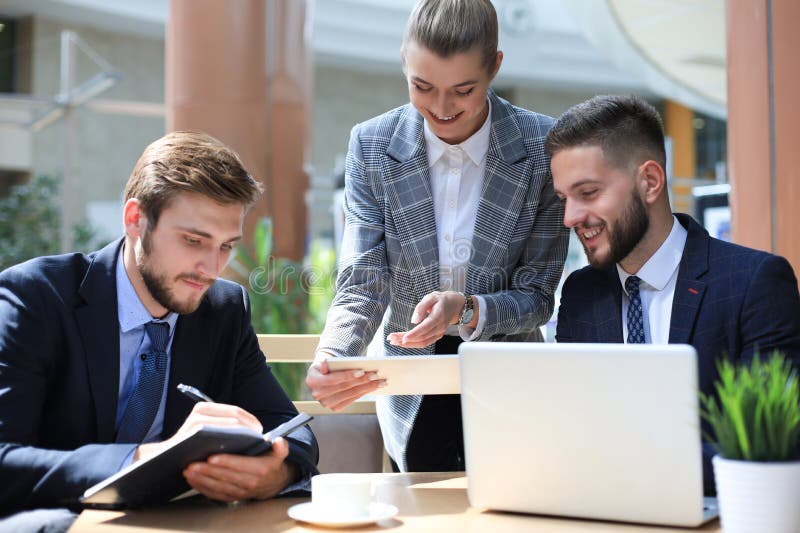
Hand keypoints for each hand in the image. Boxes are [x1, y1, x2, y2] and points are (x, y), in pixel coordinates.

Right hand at [134, 402, 262, 461]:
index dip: (250, 420)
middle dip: (249, 429)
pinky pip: (217, 443)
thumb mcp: (205, 428)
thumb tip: (252, 429)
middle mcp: (199, 413)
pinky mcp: (192, 441)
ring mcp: (194, 426)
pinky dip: (230, 447)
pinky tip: (237, 454)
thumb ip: (221, 424)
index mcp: (204, 408)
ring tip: (252, 445)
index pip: (235, 411)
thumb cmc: (190, 443)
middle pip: (233, 418)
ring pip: (228, 429)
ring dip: (243, 437)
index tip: (260, 430)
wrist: (162, 457)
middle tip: (259, 439)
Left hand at [182, 437, 296, 501]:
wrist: (274, 483)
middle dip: (207, 471)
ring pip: (217, 486)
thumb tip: (279, 441)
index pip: (240, 465)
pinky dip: (202, 488)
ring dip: (201, 479)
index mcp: (260, 470)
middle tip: (192, 463)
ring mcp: (239, 492)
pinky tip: (192, 480)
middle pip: (225, 476)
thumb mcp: (280, 453)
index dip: (226, 462)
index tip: (212, 457)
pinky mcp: (231, 497)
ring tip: (188, 470)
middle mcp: (249, 483)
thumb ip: (281, 447)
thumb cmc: (272, 463)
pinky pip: (215, 494)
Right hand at [306, 357, 384, 410]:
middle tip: (376, 375)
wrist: (326, 373)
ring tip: (380, 381)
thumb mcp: (324, 360)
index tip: (361, 371)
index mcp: (312, 380)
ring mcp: (326, 403)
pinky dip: (364, 392)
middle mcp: (317, 394)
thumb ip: (324, 361)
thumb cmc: (328, 365)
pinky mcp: (335, 407)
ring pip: (350, 394)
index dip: (347, 375)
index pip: (332, 379)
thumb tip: (324, 363)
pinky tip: (374, 387)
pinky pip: (352, 400)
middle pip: (344, 387)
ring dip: (367, 387)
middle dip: (361, 381)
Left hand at [387, 291, 463, 347]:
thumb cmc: (440, 300)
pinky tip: (402, 342)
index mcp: (438, 316)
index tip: (404, 338)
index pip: (426, 327)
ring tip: (394, 341)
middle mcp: (440, 327)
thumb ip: (421, 307)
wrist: (454, 305)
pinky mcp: (436, 336)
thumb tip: (414, 320)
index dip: (414, 334)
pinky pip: (424, 343)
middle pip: (422, 337)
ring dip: (407, 344)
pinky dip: (413, 344)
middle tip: (392, 338)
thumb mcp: (430, 297)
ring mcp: (439, 333)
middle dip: (406, 339)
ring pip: (422, 342)